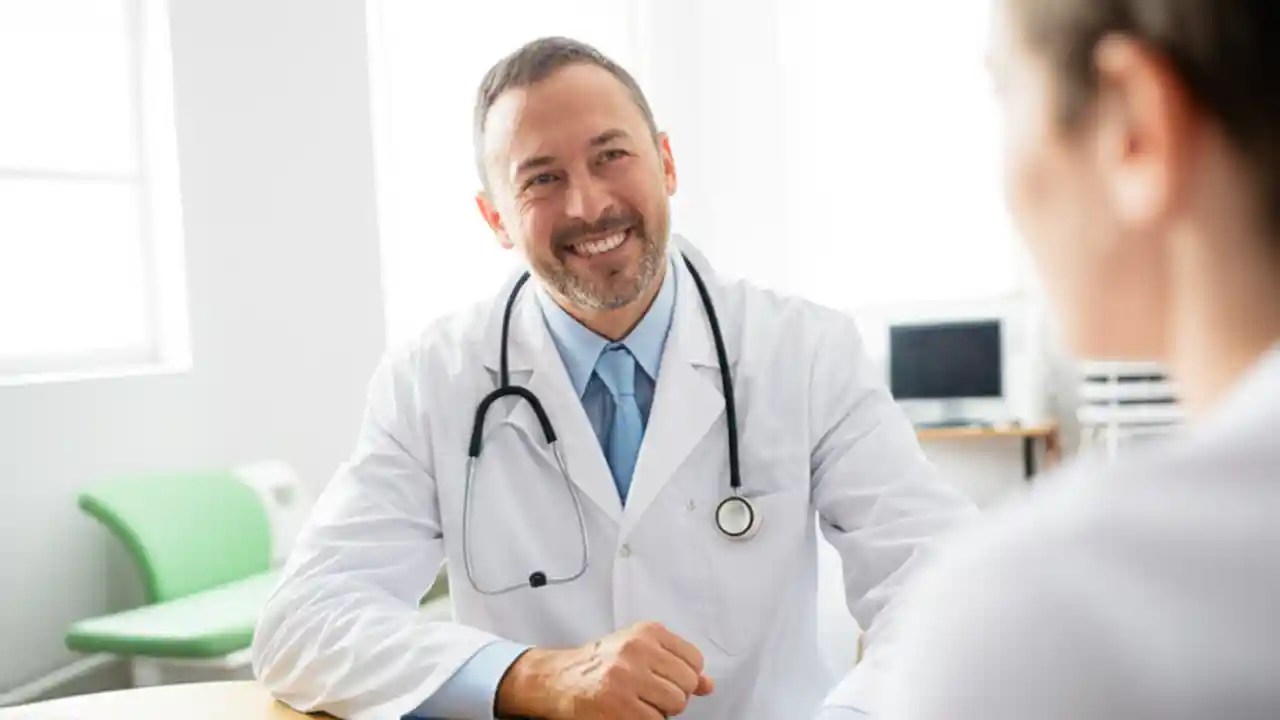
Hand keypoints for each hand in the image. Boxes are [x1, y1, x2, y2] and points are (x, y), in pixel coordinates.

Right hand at [495, 621, 714, 718]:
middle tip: (650, 694)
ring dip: (660, 711)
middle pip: (686, 685)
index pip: (694, 660)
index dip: (685, 676)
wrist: (560, 679)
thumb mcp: (639, 651)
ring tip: (638, 703)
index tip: (669, 679)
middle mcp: (637, 651)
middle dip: (673, 695)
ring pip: (674, 705)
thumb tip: (708, 685)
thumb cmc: (600, 665)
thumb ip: (676, 663)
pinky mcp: (618, 707)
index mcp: (646, 633)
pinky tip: (629, 712)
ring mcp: (627, 679)